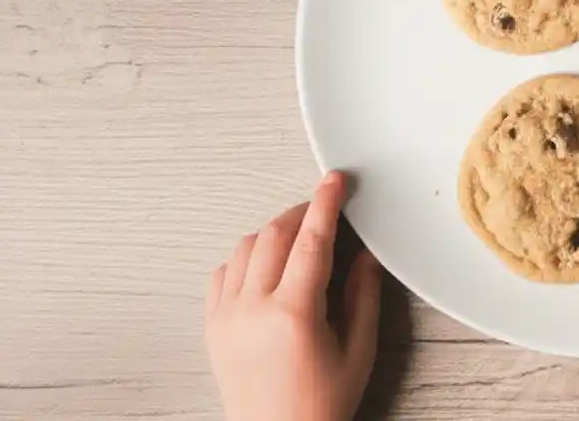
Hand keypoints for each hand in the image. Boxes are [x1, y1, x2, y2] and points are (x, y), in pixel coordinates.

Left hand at [206, 171, 381, 420]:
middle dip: (302, 212)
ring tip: (299, 239)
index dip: (326, 203)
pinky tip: (266, 266)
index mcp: (294, 314)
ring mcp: (227, 317)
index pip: (312, 240)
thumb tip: (366, 254)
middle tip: (324, 207)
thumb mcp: (358, 351)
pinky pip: (223, 273)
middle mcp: (254, 310)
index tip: (335, 180)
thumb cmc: (320, 404)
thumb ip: (363, 296)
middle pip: (276, 234)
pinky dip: (245, 259)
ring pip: (245, 248)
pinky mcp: (212, 327)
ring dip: (274, 233)